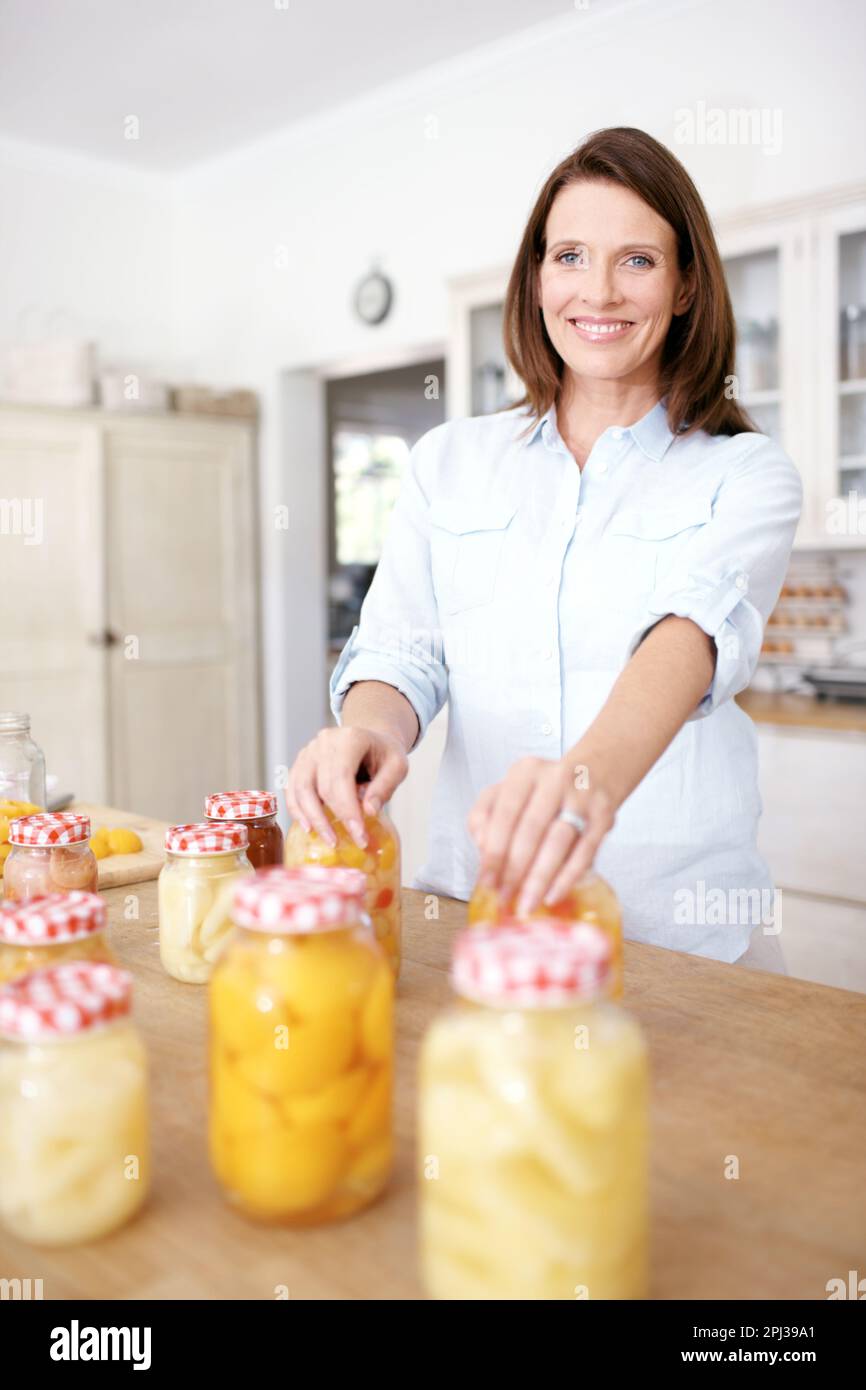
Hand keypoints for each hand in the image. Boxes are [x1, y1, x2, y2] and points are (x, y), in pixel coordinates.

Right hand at [286, 726, 408, 847]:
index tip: (359, 834)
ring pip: (300, 787)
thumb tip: (369, 811)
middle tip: (345, 842)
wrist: (371, 739)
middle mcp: (325, 742)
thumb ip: (385, 787)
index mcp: (350, 738)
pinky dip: (297, 809)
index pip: (342, 777)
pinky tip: (308, 827)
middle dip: (331, 818)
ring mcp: (309, 751)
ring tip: (326, 838)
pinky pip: (292, 788)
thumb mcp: (397, 766)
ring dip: (311, 817)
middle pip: (320, 785)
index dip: (347, 809)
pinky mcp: (300, 763)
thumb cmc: (383, 753)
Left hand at [467, 755, 614, 914]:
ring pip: (558, 842)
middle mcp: (554, 780)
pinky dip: (567, 877)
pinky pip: (585, 852)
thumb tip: (483, 850)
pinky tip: (553, 895)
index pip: (505, 814)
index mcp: (525, 772)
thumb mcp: (509, 790)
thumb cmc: (544, 789)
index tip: (487, 881)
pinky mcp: (604, 817)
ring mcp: (582, 798)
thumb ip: (486, 815)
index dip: (495, 851)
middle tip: (505, 897)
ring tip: (527, 903)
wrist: (596, 772)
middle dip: (515, 869)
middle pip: (531, 829)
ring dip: (539, 878)